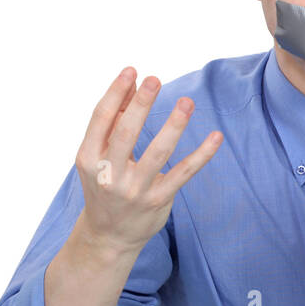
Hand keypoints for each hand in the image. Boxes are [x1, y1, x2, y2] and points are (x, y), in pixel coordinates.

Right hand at [74, 68, 222, 254]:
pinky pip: (183, 173)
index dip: (116, 92)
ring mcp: (134, 189)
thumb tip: (132, 83)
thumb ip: (114, 120)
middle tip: (154, 79)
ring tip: (187, 102)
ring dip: (173, 125)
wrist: (108, 235)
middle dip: (141, 104)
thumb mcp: (99, 155)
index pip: (101, 118)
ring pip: (157, 152)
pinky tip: (215, 137)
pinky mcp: (158, 200)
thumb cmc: (105, 184)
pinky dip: (201, 154)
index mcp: (89, 157)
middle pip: (126, 132)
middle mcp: (109, 173)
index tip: (132, 70)